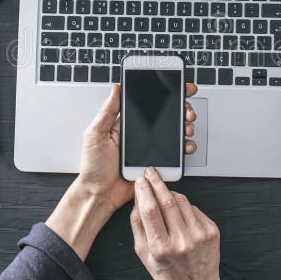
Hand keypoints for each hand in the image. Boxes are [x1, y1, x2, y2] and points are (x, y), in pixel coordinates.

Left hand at [46, 84, 197, 260]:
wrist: (100, 194)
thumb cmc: (94, 166)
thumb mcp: (95, 134)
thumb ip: (107, 111)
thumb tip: (116, 88)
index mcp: (127, 123)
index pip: (149, 103)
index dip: (165, 92)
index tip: (178, 85)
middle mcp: (142, 133)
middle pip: (168, 115)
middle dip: (182, 108)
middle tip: (186, 110)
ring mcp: (152, 148)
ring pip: (176, 132)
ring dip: (186, 126)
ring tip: (186, 127)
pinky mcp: (158, 163)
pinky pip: (176, 153)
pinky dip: (185, 147)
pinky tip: (185, 145)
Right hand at [131, 167, 224, 279]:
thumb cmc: (168, 273)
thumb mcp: (143, 253)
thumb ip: (138, 224)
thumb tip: (138, 199)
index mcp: (161, 247)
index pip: (150, 209)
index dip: (144, 190)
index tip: (140, 180)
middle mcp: (181, 241)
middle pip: (167, 200)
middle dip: (156, 182)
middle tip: (151, 172)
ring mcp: (199, 235)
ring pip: (182, 200)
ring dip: (170, 192)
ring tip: (164, 192)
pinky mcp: (211, 231)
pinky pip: (194, 208)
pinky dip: (185, 206)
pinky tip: (180, 213)